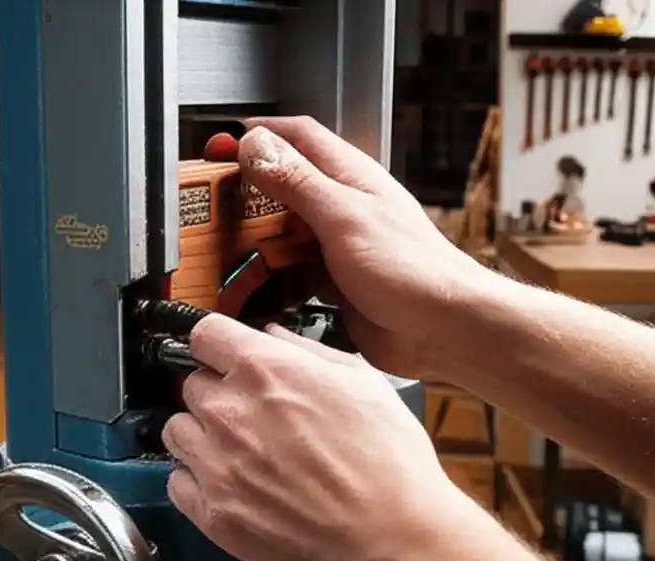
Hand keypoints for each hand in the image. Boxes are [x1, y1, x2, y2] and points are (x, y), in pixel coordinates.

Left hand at [161, 313, 464, 560]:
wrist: (396, 545)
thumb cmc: (392, 465)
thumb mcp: (364, 384)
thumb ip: (308, 352)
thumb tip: (272, 337)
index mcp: (266, 370)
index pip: (204, 334)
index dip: (216, 345)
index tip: (224, 356)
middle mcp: (229, 412)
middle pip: (191, 385)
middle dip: (218, 394)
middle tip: (252, 416)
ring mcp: (216, 465)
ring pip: (178, 431)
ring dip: (202, 436)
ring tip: (241, 454)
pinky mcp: (212, 514)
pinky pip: (178, 482)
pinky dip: (198, 482)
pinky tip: (235, 487)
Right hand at [239, 117, 496, 378]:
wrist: (444, 329)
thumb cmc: (413, 269)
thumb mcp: (343, 217)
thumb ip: (297, 181)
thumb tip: (257, 145)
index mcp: (349, 177)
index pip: (296, 138)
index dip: (256, 137)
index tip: (219, 150)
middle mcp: (342, 207)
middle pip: (280, 190)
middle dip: (244, 199)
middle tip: (210, 212)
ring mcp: (338, 247)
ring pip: (282, 237)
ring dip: (254, 248)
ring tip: (226, 258)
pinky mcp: (336, 284)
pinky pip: (292, 277)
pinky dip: (271, 284)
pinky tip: (256, 293)